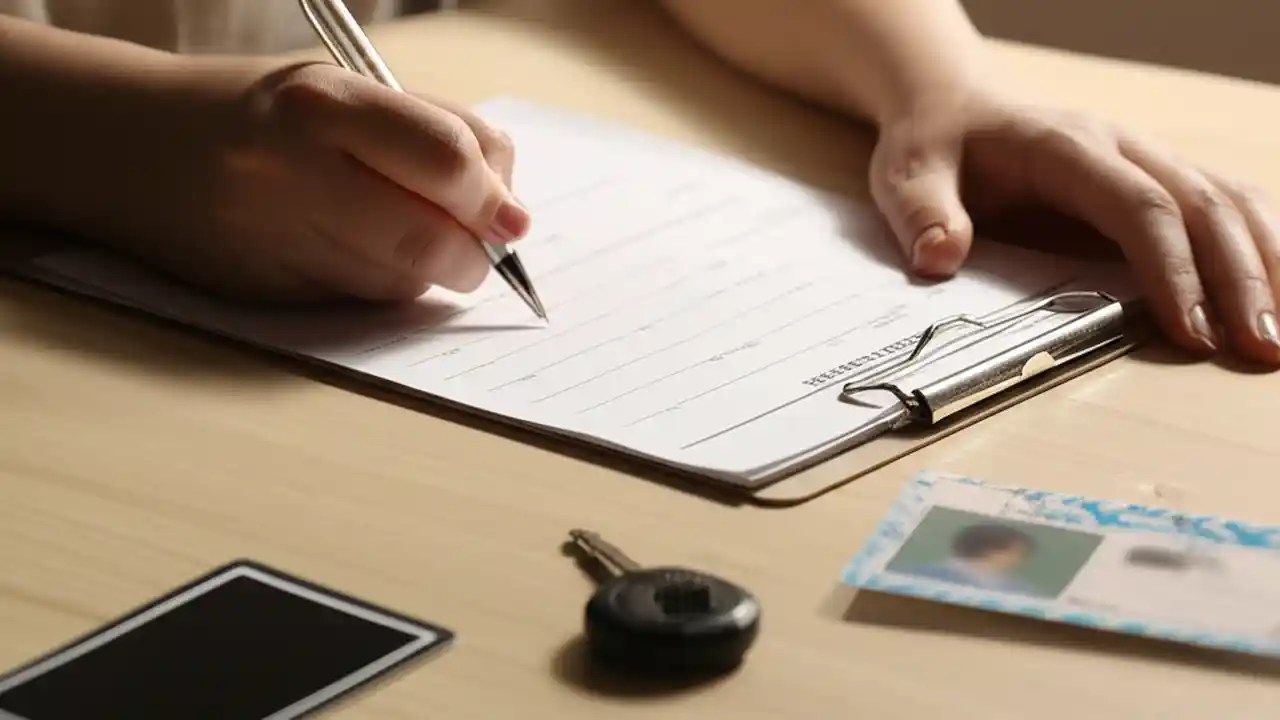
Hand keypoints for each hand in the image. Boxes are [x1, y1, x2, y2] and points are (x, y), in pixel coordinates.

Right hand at [113, 61, 527, 301]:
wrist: (133, 146)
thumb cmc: (266, 112)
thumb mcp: (348, 88)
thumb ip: (437, 134)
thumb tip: (510, 211)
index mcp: (322, 103)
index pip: (446, 160)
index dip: (493, 198)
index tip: (510, 217)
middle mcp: (292, 172)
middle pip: (430, 241)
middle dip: (475, 256)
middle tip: (481, 250)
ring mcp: (273, 239)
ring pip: (401, 283)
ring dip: (430, 273)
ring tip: (408, 236)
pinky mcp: (264, 291)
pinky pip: (360, 303)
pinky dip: (383, 286)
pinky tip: (354, 251)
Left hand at [868, 88, 1279, 365]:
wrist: (954, 106)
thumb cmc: (936, 146)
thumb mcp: (907, 176)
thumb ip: (923, 215)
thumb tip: (941, 257)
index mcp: (1066, 148)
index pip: (1140, 207)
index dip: (1172, 269)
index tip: (1192, 332)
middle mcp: (1121, 148)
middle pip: (1202, 206)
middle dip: (1240, 278)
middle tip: (1262, 350)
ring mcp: (1145, 160)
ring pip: (1229, 202)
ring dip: (1265, 264)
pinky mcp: (1154, 179)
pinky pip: (1225, 205)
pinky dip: (1260, 247)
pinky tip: (1275, 293)